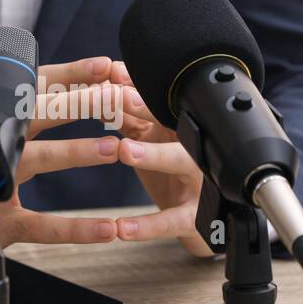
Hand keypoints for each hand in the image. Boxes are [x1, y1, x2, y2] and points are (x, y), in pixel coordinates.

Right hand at [0, 57, 123, 268]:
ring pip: (38, 159)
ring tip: (113, 148)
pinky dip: (75, 229)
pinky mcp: (2, 221)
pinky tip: (107, 228)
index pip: (37, 87)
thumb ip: (36, 112)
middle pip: (40, 114)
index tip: (106, 65)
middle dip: (80, 103)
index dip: (72, 75)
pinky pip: (42, 225)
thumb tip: (88, 87)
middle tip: (115, 96)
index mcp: (0, 117)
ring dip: (76, 152)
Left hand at [110, 62, 212, 256]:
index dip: (134, 86)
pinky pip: (172, 221)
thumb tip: (102, 78)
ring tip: (125, 151)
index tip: (108, 74)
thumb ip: (126, 112)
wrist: (200, 221)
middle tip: (120, 99)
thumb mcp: (147, 139)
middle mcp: (195, 148)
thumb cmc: (170, 172)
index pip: (160, 99)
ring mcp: (200, 181)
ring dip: (153, 155)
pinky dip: (148, 225)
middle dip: (148, 108)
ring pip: (181, 164)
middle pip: (176, 121)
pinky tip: (123, 229)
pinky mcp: (195, 216)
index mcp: (181, 125)